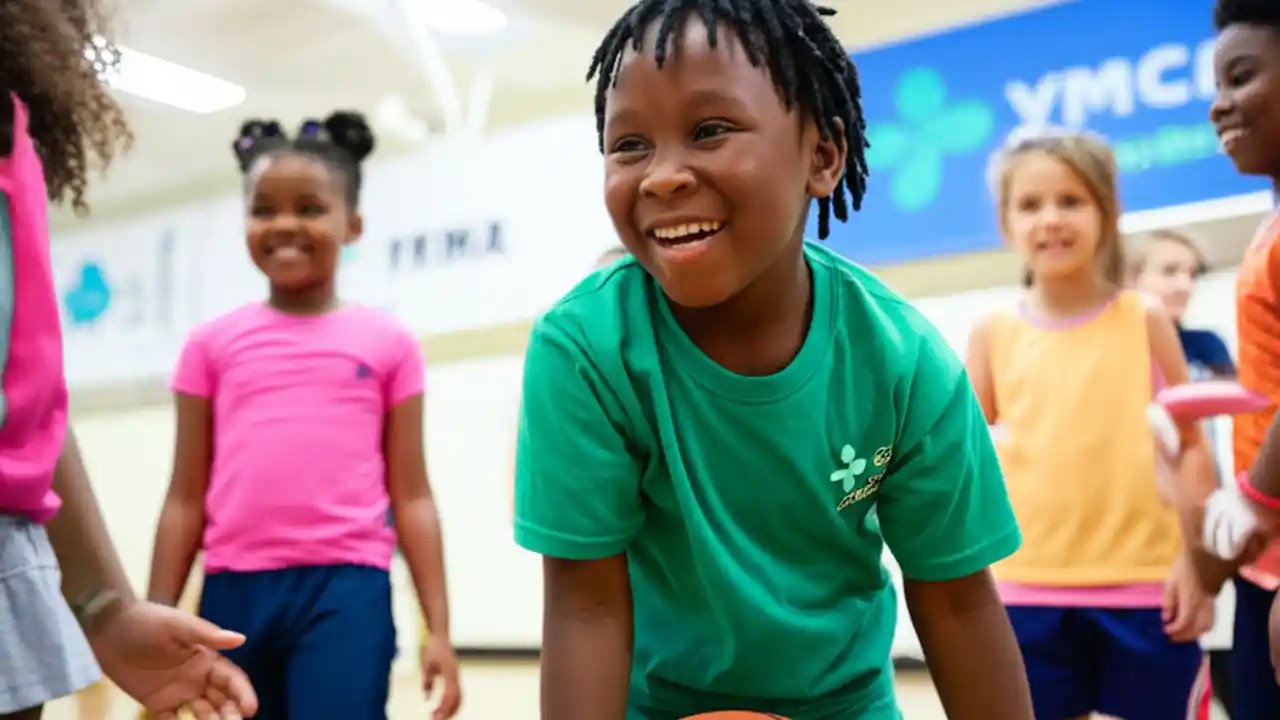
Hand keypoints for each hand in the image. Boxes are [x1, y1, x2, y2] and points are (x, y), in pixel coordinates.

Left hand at [86, 599, 257, 718]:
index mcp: (206, 658)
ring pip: (205, 713)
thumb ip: (208, 635)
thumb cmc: (146, 621)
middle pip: (222, 699)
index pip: (232, 679)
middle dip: (231, 713)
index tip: (250, 710)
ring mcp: (179, 691)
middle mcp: (197, 677)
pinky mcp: (157, 702)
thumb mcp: (177, 625)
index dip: (243, 693)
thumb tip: (241, 639)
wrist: (109, 627)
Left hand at [420, 636, 461, 719]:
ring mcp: (457, 676)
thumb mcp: (426, 666)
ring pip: (458, 697)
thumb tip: (426, 696)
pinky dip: (450, 702)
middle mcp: (456, 675)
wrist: (440, 636)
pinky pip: (456, 693)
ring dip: (450, 708)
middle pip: (456, 699)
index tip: (435, 717)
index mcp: (450, 672)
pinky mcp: (455, 676)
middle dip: (448, 711)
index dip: (444, 708)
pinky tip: (440, 707)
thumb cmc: (433, 649)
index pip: (450, 695)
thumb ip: (427, 681)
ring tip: (437, 716)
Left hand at [1163, 553, 1215, 642]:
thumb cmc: (1184, 567)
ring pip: (1207, 626)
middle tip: (1172, 637)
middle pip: (1197, 629)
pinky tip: (1194, 625)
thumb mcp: (1170, 582)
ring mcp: (1212, 603)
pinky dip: (1203, 627)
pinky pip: (1212, 619)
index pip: (1184, 623)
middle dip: (1185, 636)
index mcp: (1191, 601)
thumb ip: (1169, 602)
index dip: (1175, 631)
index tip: (1165, 631)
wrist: (1206, 555)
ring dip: (1195, 634)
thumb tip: (1166, 618)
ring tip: (1183, 634)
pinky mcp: (1216, 600)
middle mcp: (1203, 605)